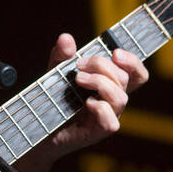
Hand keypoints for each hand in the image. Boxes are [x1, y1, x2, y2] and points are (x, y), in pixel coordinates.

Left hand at [7, 33, 148, 171]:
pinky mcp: (97, 133)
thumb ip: (61, 56)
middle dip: (102, 65)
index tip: (115, 52)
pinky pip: (111, 122)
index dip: (133, 62)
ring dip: (100, 83)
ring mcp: (106, 117)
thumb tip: (66, 38)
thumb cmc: (51, 101)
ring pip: (120, 98)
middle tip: (78, 65)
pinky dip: (100, 108)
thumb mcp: (54, 73)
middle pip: (124, 79)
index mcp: (109, 86)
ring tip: (78, 80)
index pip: (136, 74)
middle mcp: (111, 101)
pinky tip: (86, 103)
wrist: (36, 128)